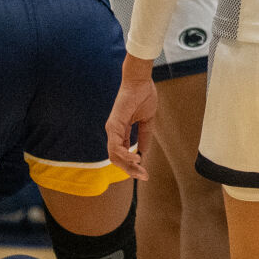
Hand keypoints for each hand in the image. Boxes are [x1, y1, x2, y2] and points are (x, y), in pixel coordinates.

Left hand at [105, 56, 156, 178]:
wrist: (140, 81)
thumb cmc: (143, 96)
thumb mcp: (146, 121)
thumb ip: (144, 136)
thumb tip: (144, 152)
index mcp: (120, 131)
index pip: (122, 154)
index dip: (132, 165)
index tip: (145, 173)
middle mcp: (113, 132)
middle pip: (117, 159)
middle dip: (131, 170)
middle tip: (144, 176)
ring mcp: (112, 129)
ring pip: (114, 156)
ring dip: (128, 166)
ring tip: (141, 168)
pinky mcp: (113, 125)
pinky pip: (116, 147)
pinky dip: (126, 155)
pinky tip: (137, 158)